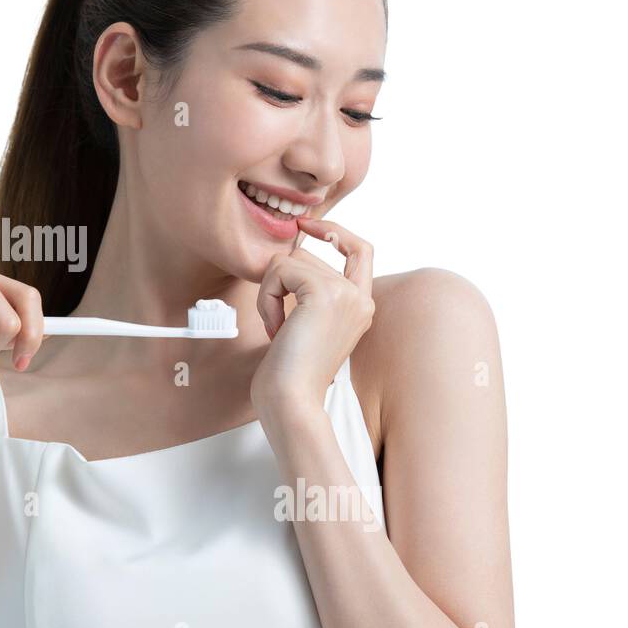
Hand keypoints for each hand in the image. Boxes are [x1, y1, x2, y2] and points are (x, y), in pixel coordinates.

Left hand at [250, 217, 374, 410]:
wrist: (293, 401)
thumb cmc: (290, 373)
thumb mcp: (306, 324)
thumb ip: (308, 290)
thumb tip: (290, 250)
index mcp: (360, 305)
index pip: (360, 249)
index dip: (334, 230)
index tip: (304, 226)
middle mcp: (360, 298)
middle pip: (306, 254)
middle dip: (279, 282)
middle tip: (277, 323)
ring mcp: (346, 294)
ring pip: (289, 260)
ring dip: (270, 292)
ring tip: (278, 329)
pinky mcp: (325, 293)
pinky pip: (280, 270)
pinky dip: (267, 297)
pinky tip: (275, 328)